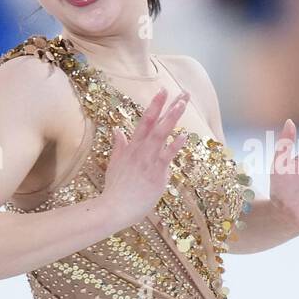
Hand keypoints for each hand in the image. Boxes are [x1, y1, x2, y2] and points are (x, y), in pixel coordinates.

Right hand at [101, 87, 190, 227]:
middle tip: (182, 93)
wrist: (114, 207)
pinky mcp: (155, 174)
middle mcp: (140, 150)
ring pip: (160, 135)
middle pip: (155, 123)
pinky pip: (166, 157)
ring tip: (182, 104)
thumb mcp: (115, 163)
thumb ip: (119, 145)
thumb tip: (117, 129)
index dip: (155, 105)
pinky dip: (175, 146)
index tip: (163, 91)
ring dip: (171, 118)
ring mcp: (148, 161)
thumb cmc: (115, 188)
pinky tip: (184, 136)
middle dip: (169, 106)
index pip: (144, 121)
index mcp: (132, 147)